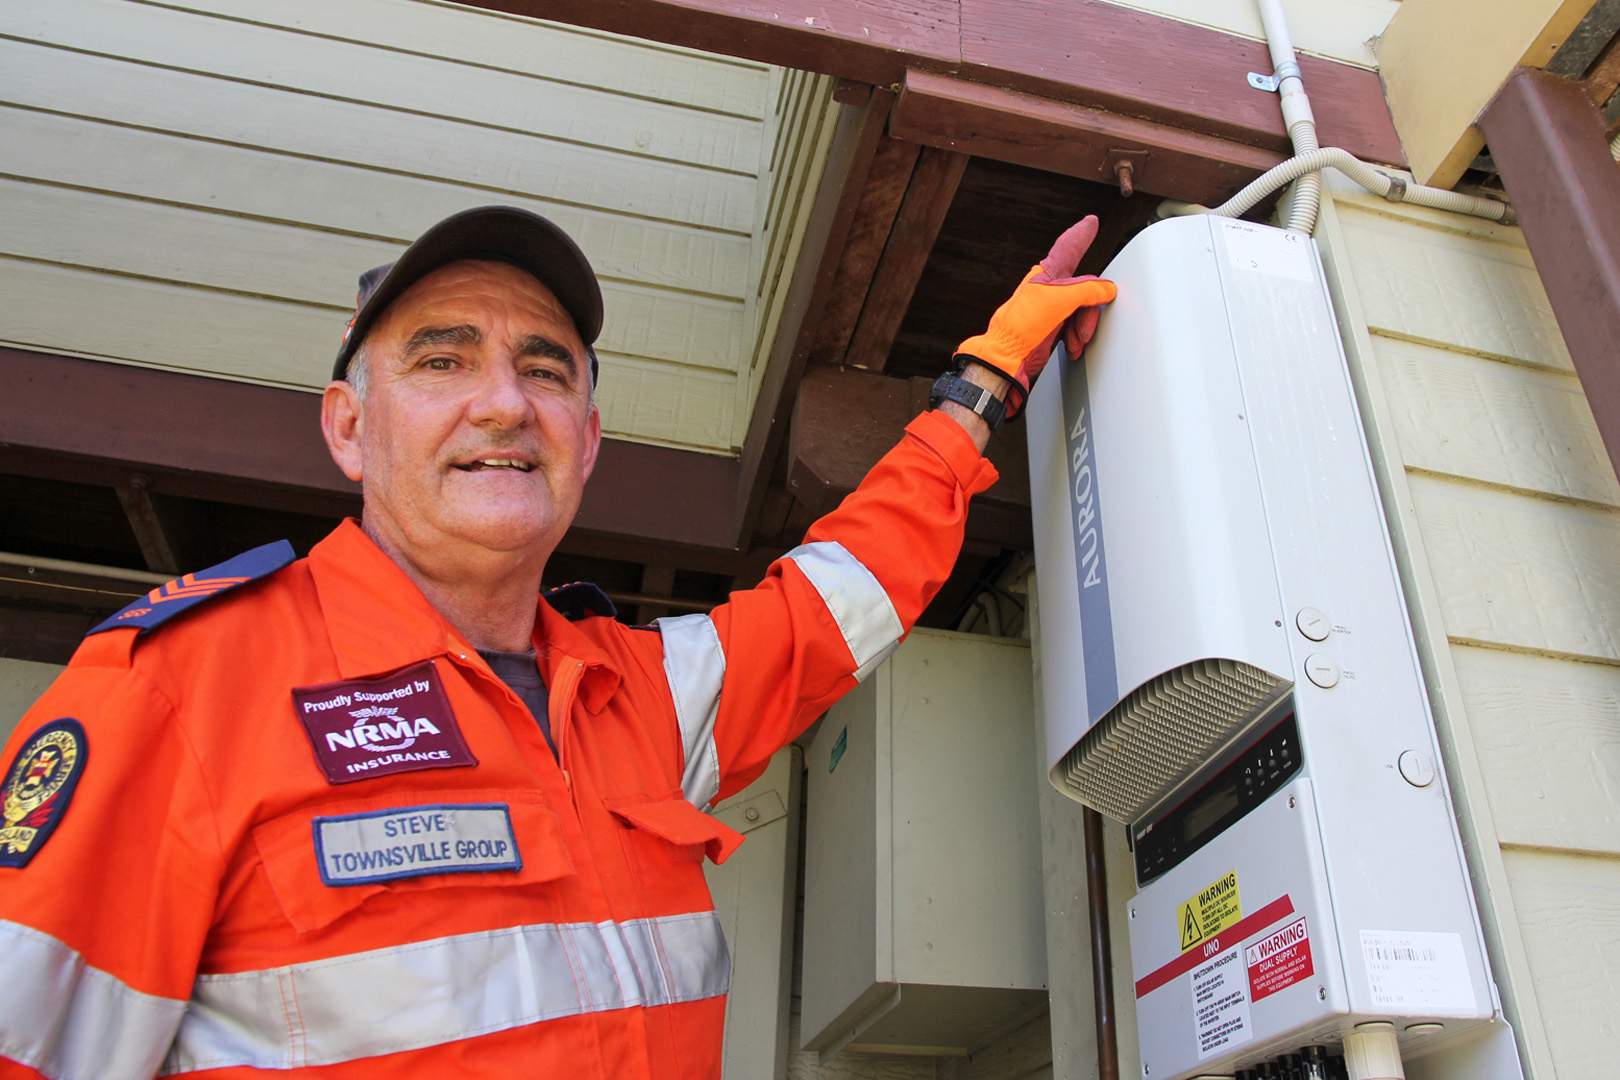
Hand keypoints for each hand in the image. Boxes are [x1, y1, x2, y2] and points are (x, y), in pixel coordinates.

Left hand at [953, 216, 1116, 415]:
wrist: (1007, 358)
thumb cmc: (1020, 327)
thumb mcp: (1058, 300)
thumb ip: (1086, 290)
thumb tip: (1106, 289)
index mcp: (1047, 275)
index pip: (1068, 247)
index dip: (1081, 234)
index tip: (1090, 222)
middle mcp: (1049, 289)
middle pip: (1085, 289)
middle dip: (1089, 310)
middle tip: (1083, 326)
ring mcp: (1052, 309)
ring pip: (1083, 311)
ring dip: (1082, 329)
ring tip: (1073, 340)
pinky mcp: (1053, 328)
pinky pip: (1076, 328)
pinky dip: (1077, 339)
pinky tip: (1071, 347)